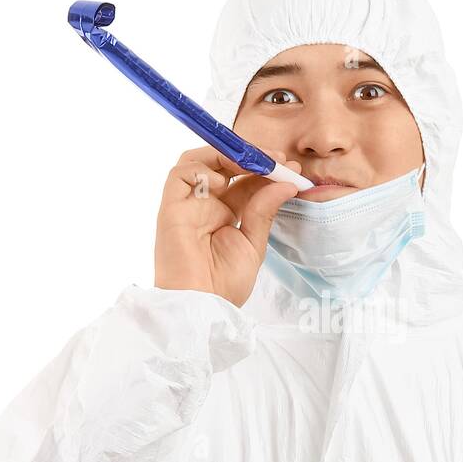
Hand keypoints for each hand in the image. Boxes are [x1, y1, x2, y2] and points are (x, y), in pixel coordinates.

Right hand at [154, 145, 302, 306]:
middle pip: (223, 166)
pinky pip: (179, 175)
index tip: (291, 168)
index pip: (245, 180)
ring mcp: (187, 204)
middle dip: (251, 156)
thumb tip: (288, 183)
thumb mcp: (253, 243)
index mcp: (225, 213)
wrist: (202, 305)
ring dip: (226, 156)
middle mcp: (205, 204)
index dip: (267, 169)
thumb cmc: (224, 283)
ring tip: (253, 163)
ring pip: (199, 162)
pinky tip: (223, 182)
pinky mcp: (170, 208)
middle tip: (277, 159)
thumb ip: (265, 210)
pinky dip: (200, 169)